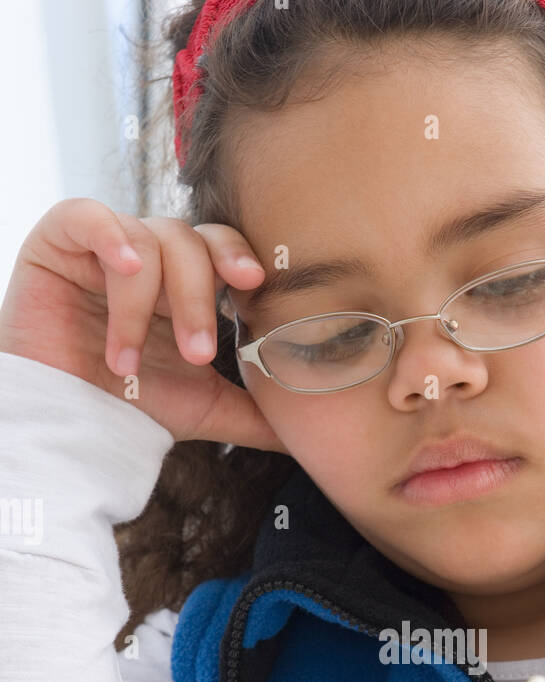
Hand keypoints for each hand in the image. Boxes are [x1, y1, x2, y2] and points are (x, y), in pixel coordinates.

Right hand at [0, 197, 288, 450]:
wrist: (66, 427)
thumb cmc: (130, 411)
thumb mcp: (207, 410)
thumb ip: (258, 412)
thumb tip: (313, 431)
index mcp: (185, 285)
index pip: (222, 247)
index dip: (239, 257)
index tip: (255, 285)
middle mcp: (150, 259)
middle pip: (190, 242)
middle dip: (197, 299)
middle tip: (196, 353)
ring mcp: (104, 246)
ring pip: (147, 238)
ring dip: (145, 305)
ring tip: (130, 361)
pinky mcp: (58, 242)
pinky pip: (88, 214)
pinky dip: (111, 236)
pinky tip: (126, 266)